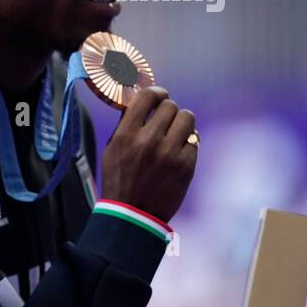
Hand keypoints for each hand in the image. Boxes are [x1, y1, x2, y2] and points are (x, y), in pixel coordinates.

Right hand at [100, 86, 196, 222]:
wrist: (133, 214)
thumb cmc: (120, 180)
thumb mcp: (111, 150)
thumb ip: (126, 125)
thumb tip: (141, 103)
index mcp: (126, 135)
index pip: (148, 97)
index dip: (156, 93)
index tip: (158, 96)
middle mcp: (148, 140)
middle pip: (170, 105)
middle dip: (168, 110)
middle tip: (165, 119)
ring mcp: (169, 153)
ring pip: (187, 118)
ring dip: (181, 122)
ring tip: (175, 132)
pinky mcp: (186, 165)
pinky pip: (195, 140)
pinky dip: (188, 143)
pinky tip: (179, 151)